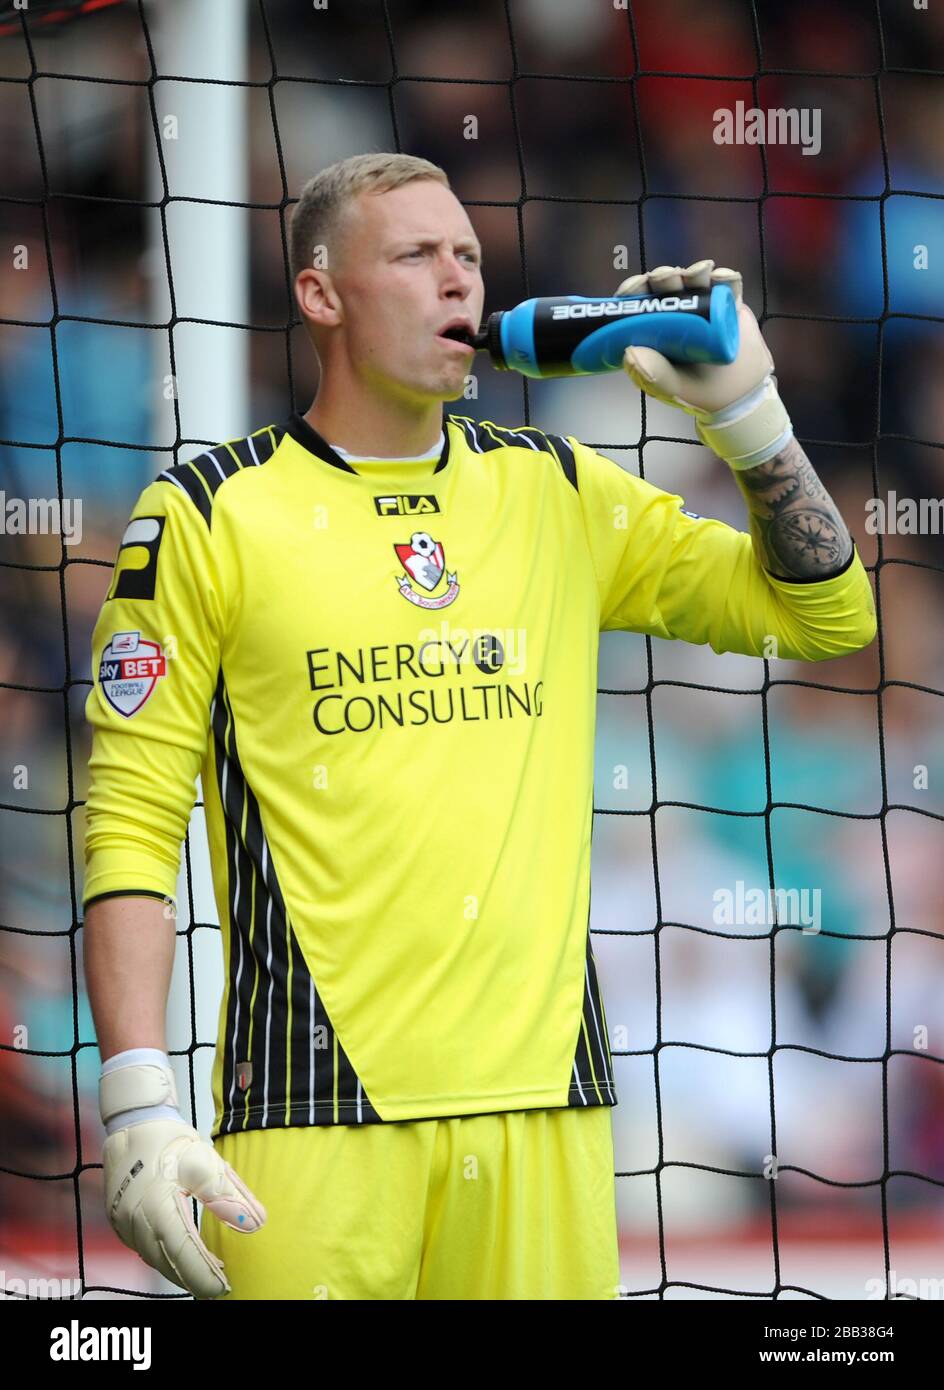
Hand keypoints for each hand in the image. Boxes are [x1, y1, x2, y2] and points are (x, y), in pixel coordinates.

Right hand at [100, 1056, 265, 1298]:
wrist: (134, 1123)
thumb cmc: (171, 1140)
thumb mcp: (206, 1163)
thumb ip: (230, 1197)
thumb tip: (255, 1224)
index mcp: (155, 1204)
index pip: (182, 1250)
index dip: (203, 1274)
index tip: (223, 1287)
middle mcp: (134, 1220)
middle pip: (167, 1261)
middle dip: (195, 1277)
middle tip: (223, 1287)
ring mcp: (122, 1224)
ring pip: (155, 1258)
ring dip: (181, 1270)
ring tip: (210, 1276)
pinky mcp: (120, 1222)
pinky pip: (146, 1248)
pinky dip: (167, 1257)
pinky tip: (186, 1259)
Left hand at [616, 259, 792, 468]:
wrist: (739, 397)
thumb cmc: (696, 392)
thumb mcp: (670, 386)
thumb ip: (651, 374)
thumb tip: (629, 352)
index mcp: (655, 327)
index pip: (640, 301)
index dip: (634, 289)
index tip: (634, 288)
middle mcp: (678, 312)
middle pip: (666, 284)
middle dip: (664, 276)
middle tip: (667, 278)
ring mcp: (705, 305)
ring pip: (695, 279)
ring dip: (693, 271)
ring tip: (698, 274)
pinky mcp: (730, 304)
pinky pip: (729, 285)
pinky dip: (725, 277)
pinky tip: (722, 277)